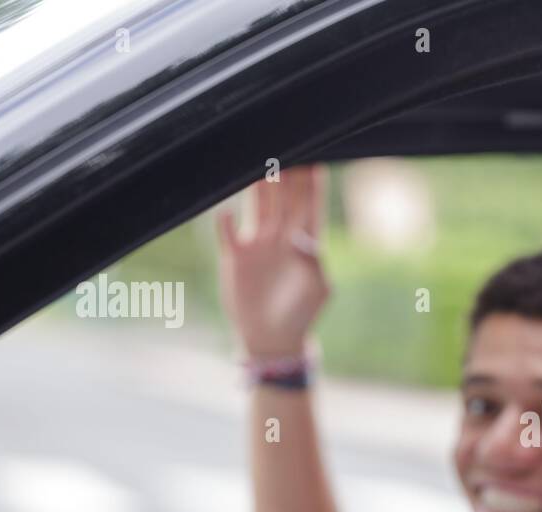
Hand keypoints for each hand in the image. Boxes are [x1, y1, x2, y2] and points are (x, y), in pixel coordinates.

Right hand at [217, 165, 329, 358]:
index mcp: (305, 243)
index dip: (312, 182)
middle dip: (285, 172)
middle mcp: (280, 237)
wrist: (272, 339)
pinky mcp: (235, 258)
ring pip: (256, 206)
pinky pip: (227, 233)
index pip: (309, 205)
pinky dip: (225, 221)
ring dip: (256, 185)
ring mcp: (257, 245)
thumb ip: (315, 264)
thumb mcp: (318, 291)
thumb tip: (304, 239)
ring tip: (254, 159)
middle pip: (283, 198)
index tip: (316, 155)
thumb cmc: (302, 315)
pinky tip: (223, 208)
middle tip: (285, 142)